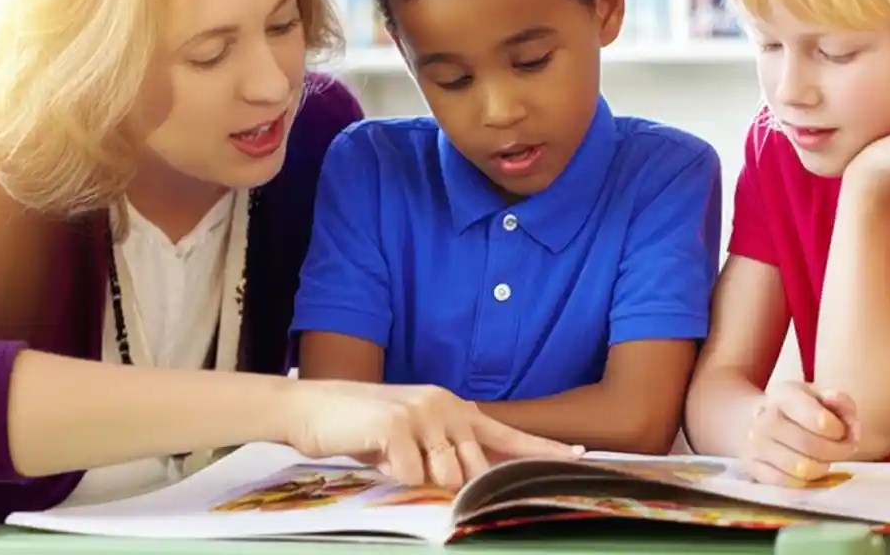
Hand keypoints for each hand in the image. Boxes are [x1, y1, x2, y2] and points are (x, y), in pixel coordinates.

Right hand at [281, 380, 581, 488]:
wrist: (310, 408)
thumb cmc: (359, 427)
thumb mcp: (409, 436)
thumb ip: (441, 453)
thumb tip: (465, 485)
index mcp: (451, 406)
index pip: (505, 433)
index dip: (541, 448)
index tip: (579, 455)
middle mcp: (444, 405)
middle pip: (473, 469)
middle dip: (452, 484)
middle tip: (411, 469)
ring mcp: (423, 414)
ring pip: (446, 477)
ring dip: (417, 480)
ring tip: (388, 456)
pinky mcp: (398, 427)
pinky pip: (411, 477)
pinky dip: (392, 477)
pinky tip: (374, 454)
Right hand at [741, 381, 859, 487]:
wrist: (755, 421)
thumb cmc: (798, 410)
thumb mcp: (821, 398)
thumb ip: (840, 402)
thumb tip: (840, 410)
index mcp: (784, 395)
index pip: (820, 421)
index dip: (839, 431)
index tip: (842, 431)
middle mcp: (764, 417)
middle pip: (810, 446)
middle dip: (835, 452)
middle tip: (842, 450)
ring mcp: (755, 443)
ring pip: (800, 468)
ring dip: (821, 467)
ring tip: (824, 459)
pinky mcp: (751, 465)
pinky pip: (786, 482)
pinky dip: (803, 480)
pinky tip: (807, 469)